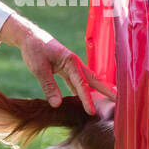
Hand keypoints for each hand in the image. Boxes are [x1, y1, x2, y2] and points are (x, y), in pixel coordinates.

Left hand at [0, 14, 114, 113]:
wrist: (30, 37)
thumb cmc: (35, 50)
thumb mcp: (39, 68)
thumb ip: (49, 86)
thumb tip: (57, 105)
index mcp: (71, 61)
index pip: (81, 84)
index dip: (87, 99)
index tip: (91, 112)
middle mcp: (75, 63)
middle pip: (93, 80)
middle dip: (106, 90)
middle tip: (118, 101)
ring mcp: (72, 66)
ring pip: (87, 81)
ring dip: (97, 91)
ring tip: (108, 102)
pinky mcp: (67, 69)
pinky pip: (78, 82)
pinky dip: (84, 90)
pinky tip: (87, 99)